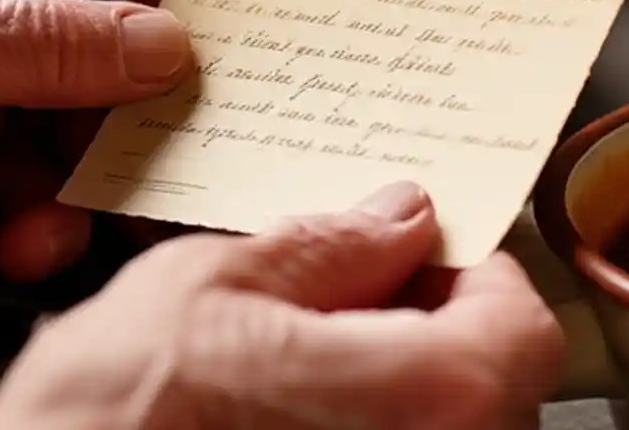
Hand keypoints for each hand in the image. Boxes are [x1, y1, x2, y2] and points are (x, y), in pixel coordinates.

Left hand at [0, 0, 193, 290]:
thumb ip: (49, 43)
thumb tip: (172, 46)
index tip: (240, 32)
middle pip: (102, 39)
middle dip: (141, 100)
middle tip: (196, 147)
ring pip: (76, 128)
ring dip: (93, 179)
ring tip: (101, 218)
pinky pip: (31, 193)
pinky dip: (40, 225)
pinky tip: (25, 247)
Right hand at [0, 183, 565, 429]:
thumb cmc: (108, 423)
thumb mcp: (209, 287)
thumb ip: (327, 249)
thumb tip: (394, 219)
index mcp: (427, 400)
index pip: (521, 323)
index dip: (471, 276)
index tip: (418, 257)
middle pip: (488, 384)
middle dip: (427, 327)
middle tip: (347, 299)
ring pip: (440, 428)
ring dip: (390, 384)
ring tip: (298, 364)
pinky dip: (361, 427)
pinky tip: (284, 416)